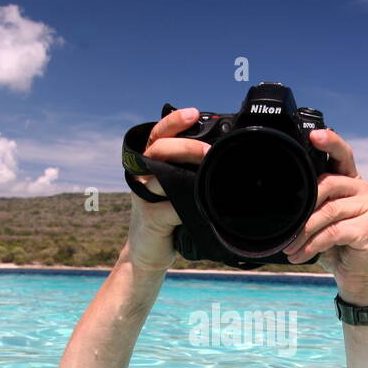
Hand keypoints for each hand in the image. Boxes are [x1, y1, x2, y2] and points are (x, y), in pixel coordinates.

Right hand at [126, 107, 208, 273]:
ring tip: (206, 164)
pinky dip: (187, 205)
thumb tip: (223, 158)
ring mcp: (144, 196)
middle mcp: (144, 175)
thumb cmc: (169, 220)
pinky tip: (201, 205)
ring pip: (160, 172)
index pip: (159, 134)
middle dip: (185, 146)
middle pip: (159, 148)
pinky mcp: (151, 218)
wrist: (148, 254)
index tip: (193, 113)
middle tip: (208, 151)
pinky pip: (170, 207)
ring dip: (184, 168)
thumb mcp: (179, 192)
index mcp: (151, 164)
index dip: (173, 122)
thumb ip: (190, 174)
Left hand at [282, 129, 367, 304]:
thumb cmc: (337, 246)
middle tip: (286, 231)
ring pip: (327, 211)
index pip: (342, 154)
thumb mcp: (320, 221)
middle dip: (301, 209)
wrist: (359, 277)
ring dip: (303, 232)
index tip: (314, 135)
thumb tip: (280, 202)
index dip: (330, 142)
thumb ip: (311, 205)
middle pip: (326, 184)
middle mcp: (364, 189)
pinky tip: (301, 255)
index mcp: (351, 181)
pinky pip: (333, 232)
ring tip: (290, 248)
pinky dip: (312, 245)